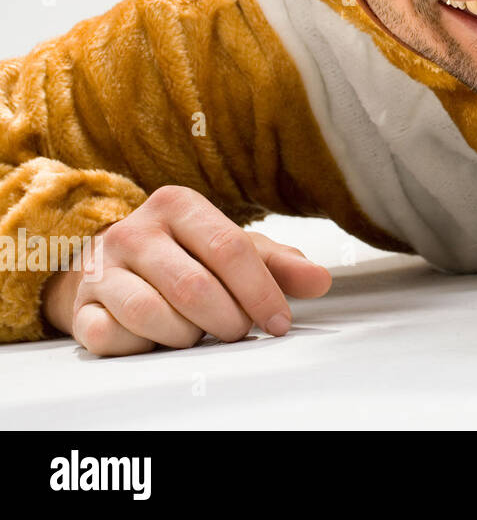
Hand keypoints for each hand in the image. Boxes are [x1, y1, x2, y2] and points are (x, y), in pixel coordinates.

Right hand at [40, 185, 331, 355]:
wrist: (107, 264)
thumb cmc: (183, 255)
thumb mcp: (234, 250)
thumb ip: (280, 264)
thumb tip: (320, 280)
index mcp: (179, 206)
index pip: (230, 249)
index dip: (261, 291)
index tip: (279, 322)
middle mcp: (134, 231)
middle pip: (194, 286)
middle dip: (227, 319)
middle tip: (237, 329)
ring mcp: (101, 269)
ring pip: (153, 316)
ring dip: (187, 335)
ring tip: (197, 331)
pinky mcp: (80, 307)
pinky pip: (114, 338)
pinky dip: (144, 346)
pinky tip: (155, 338)